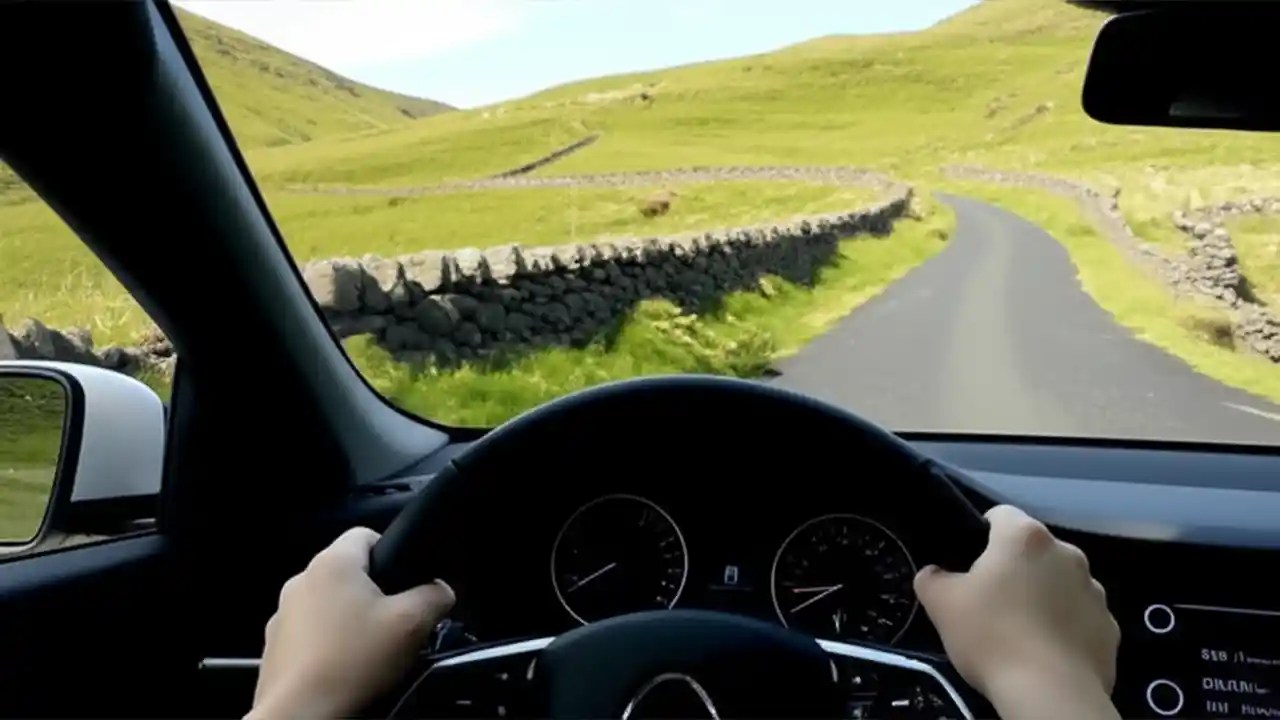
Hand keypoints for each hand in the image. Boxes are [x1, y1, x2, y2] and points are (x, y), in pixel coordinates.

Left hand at [246, 527, 454, 719]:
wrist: (302, 714)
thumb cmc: (355, 661)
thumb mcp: (412, 624)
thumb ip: (435, 596)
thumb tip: (440, 591)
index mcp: (332, 563)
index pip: (366, 534)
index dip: (393, 553)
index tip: (407, 584)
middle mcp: (300, 581)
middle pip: (349, 574)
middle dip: (374, 595)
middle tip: (396, 624)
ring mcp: (282, 615)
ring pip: (328, 605)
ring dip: (349, 621)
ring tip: (370, 653)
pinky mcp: (274, 647)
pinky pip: (310, 635)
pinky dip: (327, 646)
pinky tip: (344, 669)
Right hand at [914, 505, 1119, 719]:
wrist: (1050, 692)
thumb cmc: (992, 636)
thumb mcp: (941, 605)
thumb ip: (932, 579)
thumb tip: (935, 574)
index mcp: (1025, 538)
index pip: (1001, 515)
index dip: (982, 533)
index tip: (970, 563)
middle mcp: (1067, 553)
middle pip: (1034, 551)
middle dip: (1016, 569)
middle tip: (992, 602)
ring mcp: (1095, 590)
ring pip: (1062, 583)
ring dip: (1045, 596)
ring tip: (1023, 632)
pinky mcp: (1110, 627)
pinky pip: (1081, 618)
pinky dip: (1067, 628)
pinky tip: (1048, 653)